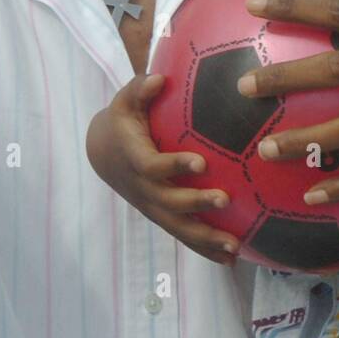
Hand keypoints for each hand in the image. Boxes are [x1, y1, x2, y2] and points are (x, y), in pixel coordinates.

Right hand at [85, 75, 239, 264]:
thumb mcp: (125, 100)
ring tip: (234, 246)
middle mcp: (143, 187)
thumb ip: (140, 89)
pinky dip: (205, 249)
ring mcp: (152, 205)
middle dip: (196, 203)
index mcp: (135, 158)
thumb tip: (159, 78)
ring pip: (178, 227)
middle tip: (225, 200)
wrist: (103, 152)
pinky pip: (183, 235)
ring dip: (205, 238)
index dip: (175, 166)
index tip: (201, 162)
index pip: (153, 166)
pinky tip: (232, 258)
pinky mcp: (161, 215)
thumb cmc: (123, 120)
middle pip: (169, 202)